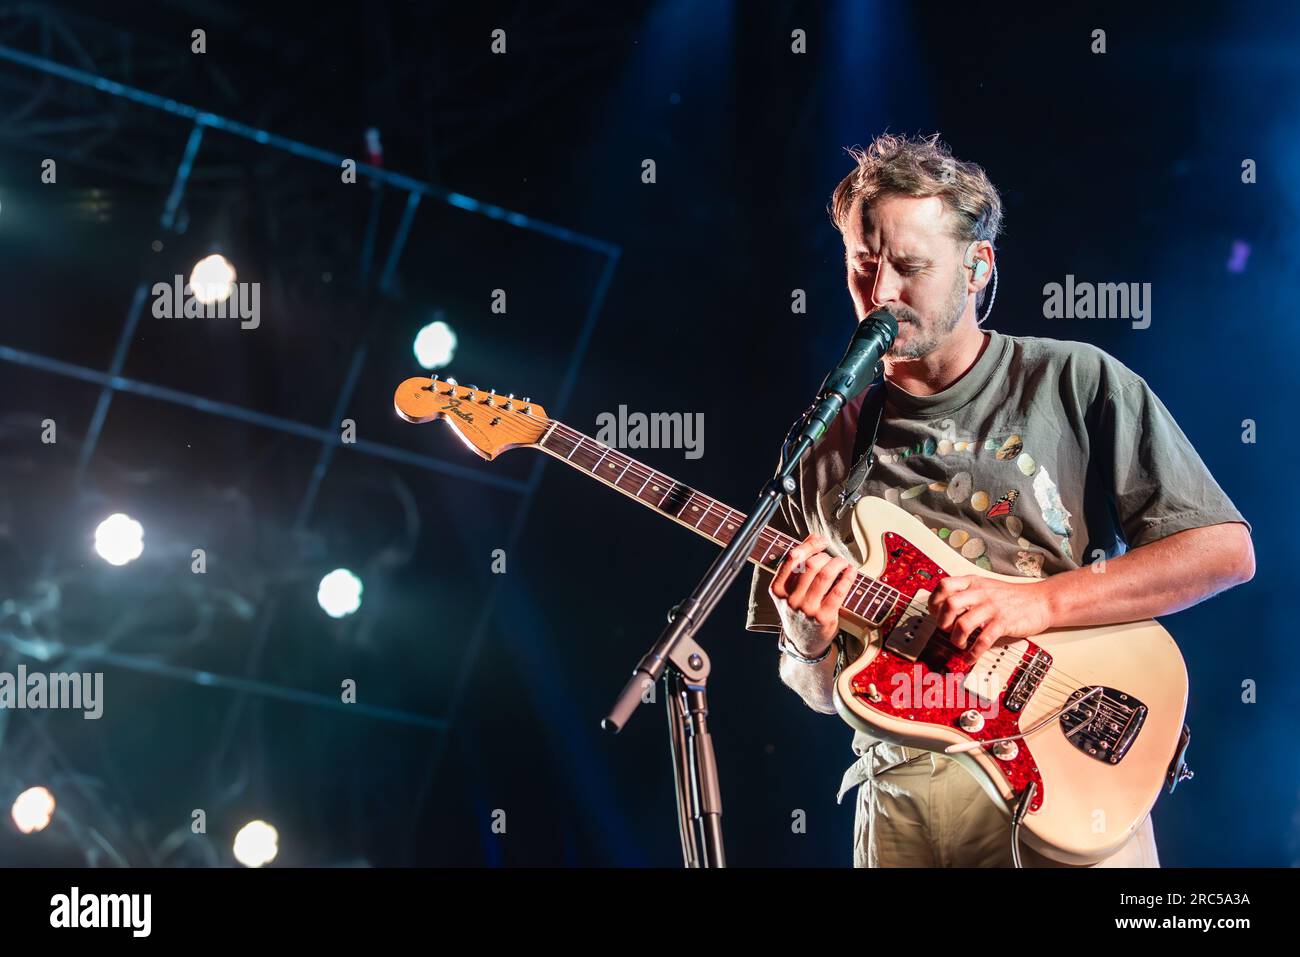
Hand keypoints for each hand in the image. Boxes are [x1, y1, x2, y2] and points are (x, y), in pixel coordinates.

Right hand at [769, 534, 856, 655]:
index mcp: (778, 589)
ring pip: (824, 575)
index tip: (821, 541)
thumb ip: (798, 565)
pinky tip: (851, 572)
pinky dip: (847, 577)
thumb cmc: (798, 611)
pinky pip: (839, 591)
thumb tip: (814, 537)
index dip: (809, 545)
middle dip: (825, 555)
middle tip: (832, 557)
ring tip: (842, 562)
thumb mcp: (789, 590)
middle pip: (810, 565)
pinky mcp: (824, 617)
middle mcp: (790, 599)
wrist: (803, 643)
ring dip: (837, 563)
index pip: (792, 558)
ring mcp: (807, 609)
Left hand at [927, 575, 1053, 660]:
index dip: (934, 600)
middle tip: (946, 630)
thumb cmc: (1012, 596)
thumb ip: (966, 593)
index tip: (935, 613)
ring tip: (959, 644)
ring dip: (956, 639)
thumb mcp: (986, 586)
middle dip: (942, 621)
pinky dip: (973, 652)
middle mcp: (980, 593)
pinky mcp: (1003, 623)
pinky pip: (983, 640)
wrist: (1041, 600)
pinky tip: (971, 657)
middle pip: (950, 605)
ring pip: (963, 624)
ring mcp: (992, 608)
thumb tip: (943, 608)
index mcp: (973, 583)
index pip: (944, 586)